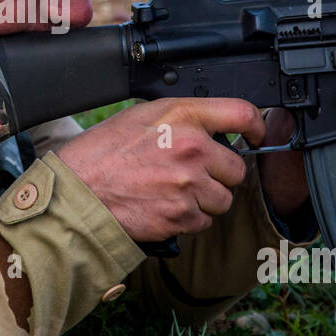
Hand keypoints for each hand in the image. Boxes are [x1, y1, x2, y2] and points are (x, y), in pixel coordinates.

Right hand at [58, 98, 265, 243]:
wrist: (78, 191)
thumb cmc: (103, 153)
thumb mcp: (142, 116)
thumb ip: (182, 119)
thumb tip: (212, 129)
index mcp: (182, 116)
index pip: (242, 114)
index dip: (257, 126)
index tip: (257, 135)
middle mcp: (191, 147)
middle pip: (236, 168)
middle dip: (218, 174)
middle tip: (191, 174)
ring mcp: (188, 183)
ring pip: (223, 199)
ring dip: (205, 200)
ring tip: (173, 192)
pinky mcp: (182, 215)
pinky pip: (204, 221)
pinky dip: (189, 219)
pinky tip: (164, 207)